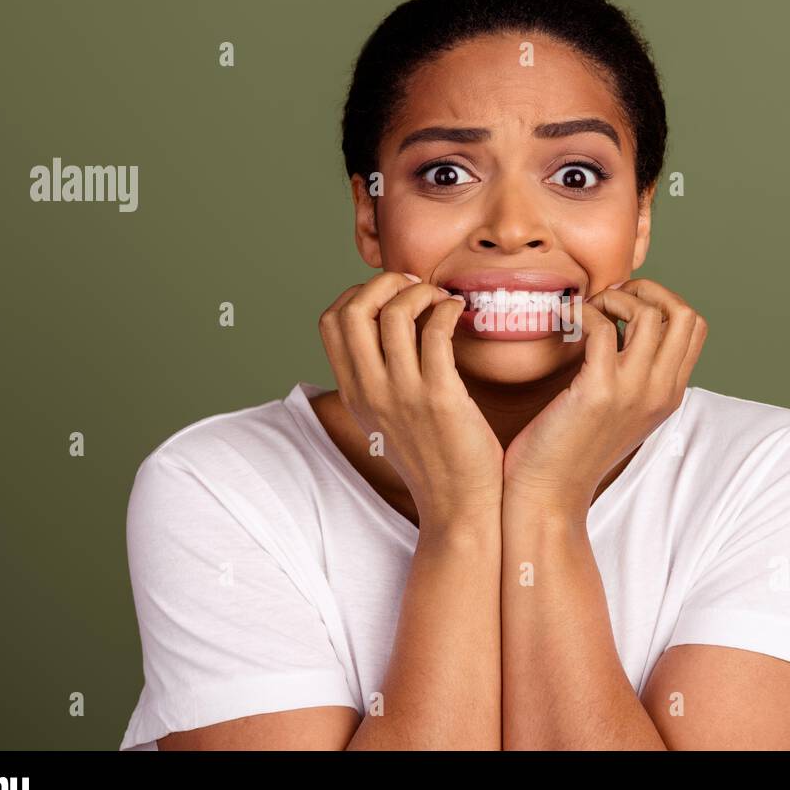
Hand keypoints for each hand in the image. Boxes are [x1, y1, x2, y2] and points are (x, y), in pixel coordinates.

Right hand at [317, 271, 504, 524]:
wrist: (457, 506)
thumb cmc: (434, 458)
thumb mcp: (387, 419)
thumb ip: (380, 378)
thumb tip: (389, 330)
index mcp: (354, 392)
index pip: (330, 321)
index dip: (357, 293)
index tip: (390, 295)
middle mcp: (371, 391)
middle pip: (353, 309)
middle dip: (384, 283)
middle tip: (414, 288)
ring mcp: (403, 394)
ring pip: (394, 314)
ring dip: (420, 293)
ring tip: (439, 300)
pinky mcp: (440, 398)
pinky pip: (436, 332)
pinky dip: (447, 309)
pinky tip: (459, 313)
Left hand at [502, 278, 707, 511]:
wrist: (550, 496)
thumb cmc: (572, 450)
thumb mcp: (619, 413)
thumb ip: (633, 378)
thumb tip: (621, 331)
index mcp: (669, 394)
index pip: (694, 327)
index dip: (663, 301)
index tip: (626, 305)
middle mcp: (660, 391)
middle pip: (685, 313)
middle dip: (648, 289)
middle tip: (611, 299)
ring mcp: (633, 392)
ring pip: (649, 314)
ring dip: (614, 299)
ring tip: (588, 313)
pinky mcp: (598, 392)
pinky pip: (603, 329)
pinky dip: (584, 314)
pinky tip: (565, 325)